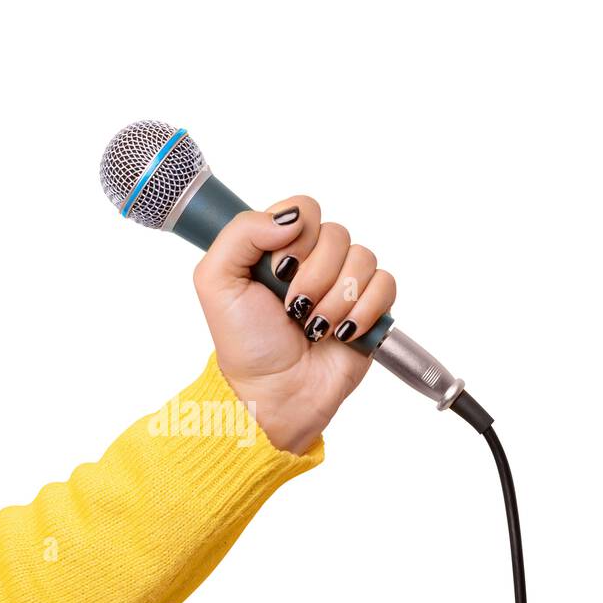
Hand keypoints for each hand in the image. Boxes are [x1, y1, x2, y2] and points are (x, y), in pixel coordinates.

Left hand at [193, 196, 395, 453]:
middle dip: (315, 276)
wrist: (275, 394)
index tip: (279, 269)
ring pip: (364, 259)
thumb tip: (292, 218)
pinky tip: (341, 333)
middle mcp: (314, 260)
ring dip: (336, 300)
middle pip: (338, 234)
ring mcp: (343, 283)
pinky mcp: (369, 308)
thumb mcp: (216, 282)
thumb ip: (241, 232)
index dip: (298, 236)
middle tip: (294, 308)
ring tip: (314, 327)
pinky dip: (363, 311)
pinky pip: (386, 285)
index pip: (305, 209)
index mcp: (278, 246)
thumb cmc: (245, 344)